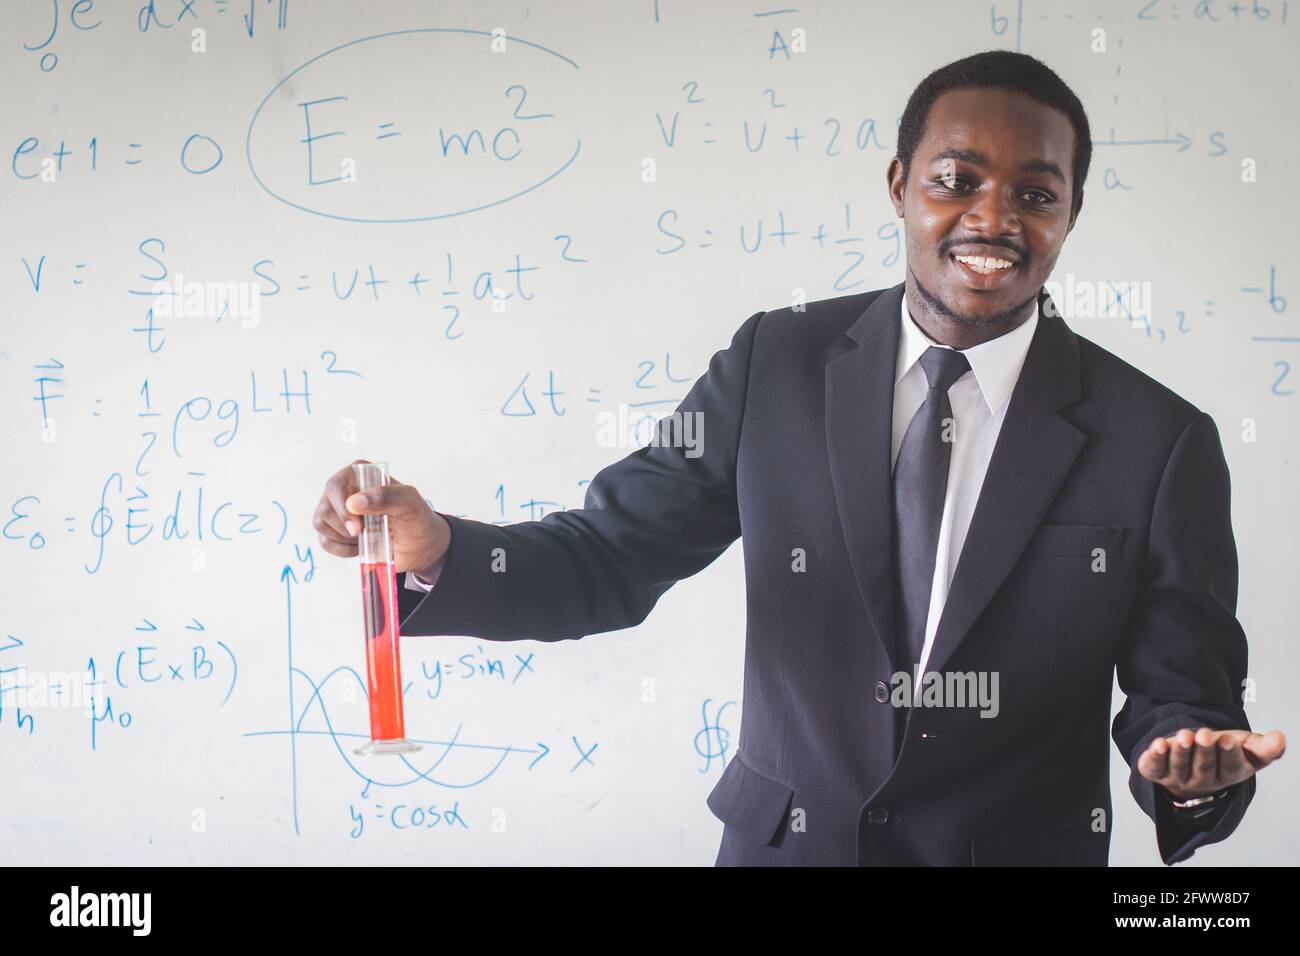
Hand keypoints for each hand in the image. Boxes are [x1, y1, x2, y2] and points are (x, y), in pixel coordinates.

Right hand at [313, 458, 450, 574]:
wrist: (419, 545)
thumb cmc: (415, 518)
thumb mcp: (409, 503)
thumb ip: (386, 497)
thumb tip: (353, 503)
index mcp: (360, 473)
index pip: (336, 486)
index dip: (342, 509)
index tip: (358, 528)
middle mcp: (344, 489)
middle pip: (326, 509)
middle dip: (347, 527)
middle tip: (369, 532)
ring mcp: (336, 509)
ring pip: (321, 524)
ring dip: (345, 538)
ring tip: (368, 536)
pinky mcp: (335, 530)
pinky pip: (324, 541)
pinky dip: (342, 550)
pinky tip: (360, 546)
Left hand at [1138, 727, 1286, 800]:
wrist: (1194, 760)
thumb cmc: (1224, 751)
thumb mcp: (1247, 747)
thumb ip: (1264, 747)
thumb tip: (1279, 739)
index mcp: (1229, 774)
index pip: (1230, 766)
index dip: (1228, 753)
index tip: (1227, 740)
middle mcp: (1204, 780)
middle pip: (1204, 766)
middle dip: (1204, 750)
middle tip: (1205, 734)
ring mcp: (1179, 778)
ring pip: (1180, 766)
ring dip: (1181, 751)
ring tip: (1185, 735)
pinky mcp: (1157, 772)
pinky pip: (1155, 767)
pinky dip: (1155, 756)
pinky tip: (1158, 744)